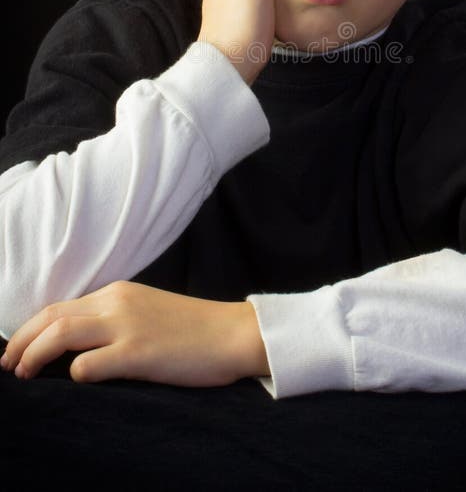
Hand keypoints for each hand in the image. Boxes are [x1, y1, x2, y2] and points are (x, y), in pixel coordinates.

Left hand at [0, 281, 269, 385]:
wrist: (233, 334)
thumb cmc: (194, 330)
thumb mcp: (148, 312)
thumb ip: (115, 319)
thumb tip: (78, 345)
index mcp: (119, 292)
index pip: (60, 306)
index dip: (31, 329)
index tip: (18, 349)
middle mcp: (117, 303)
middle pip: (51, 316)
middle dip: (21, 341)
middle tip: (7, 364)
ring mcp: (127, 326)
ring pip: (60, 333)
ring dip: (33, 355)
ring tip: (22, 374)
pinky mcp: (139, 352)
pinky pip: (89, 364)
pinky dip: (74, 374)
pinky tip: (77, 382)